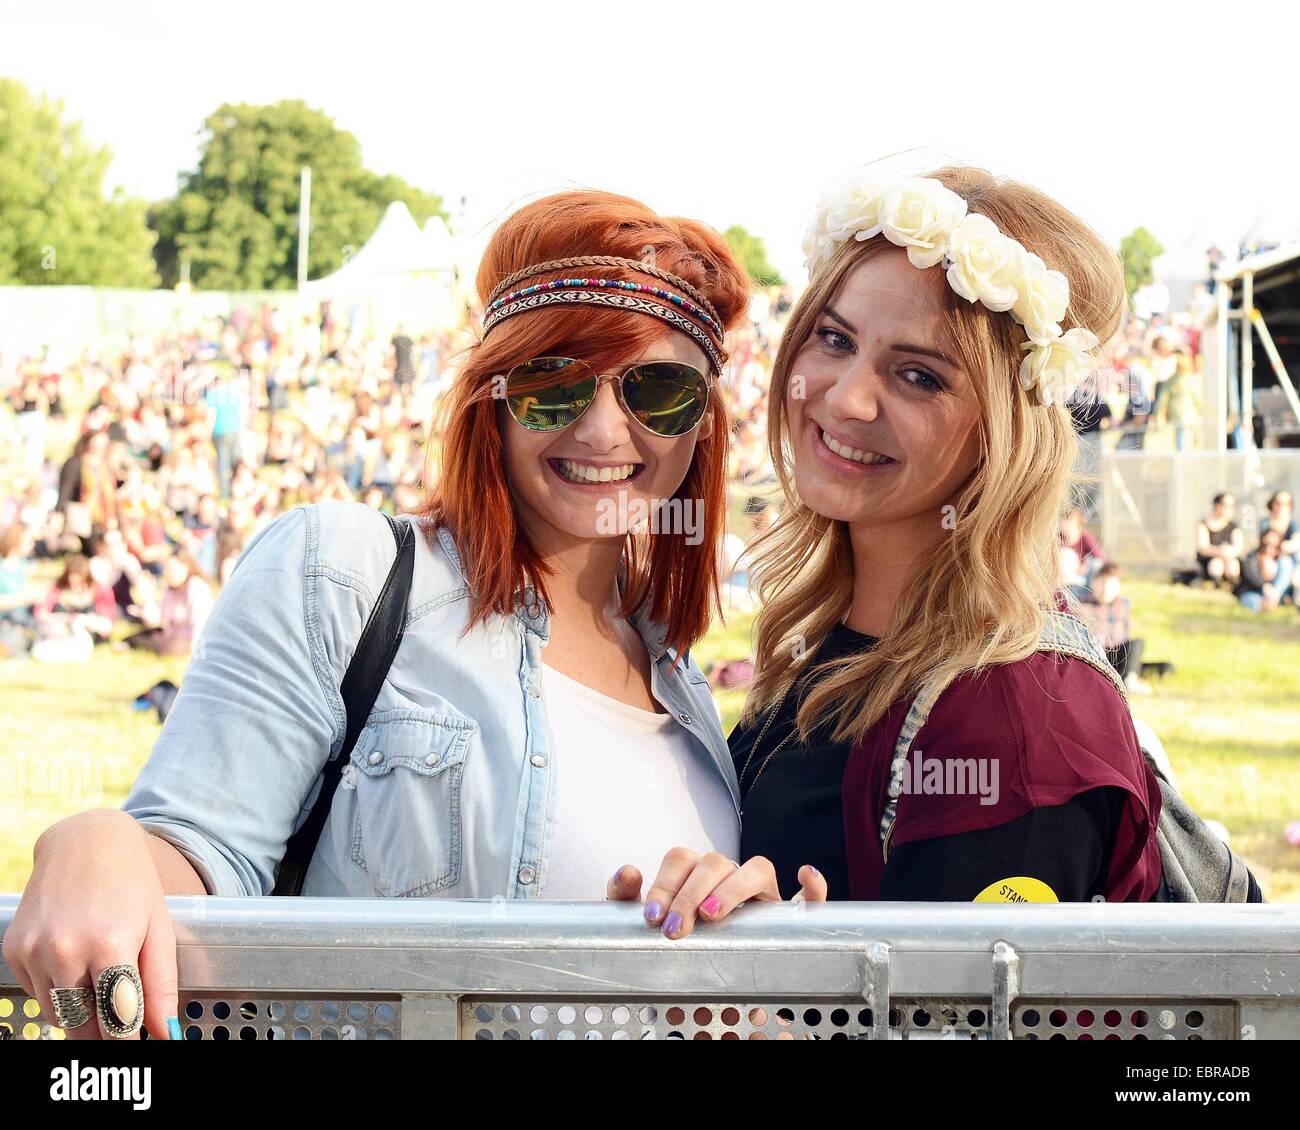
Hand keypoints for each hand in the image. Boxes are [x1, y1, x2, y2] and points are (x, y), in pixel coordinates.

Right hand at [3, 810, 179, 1039]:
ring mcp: (34, 950)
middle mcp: (65, 949)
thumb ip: (161, 984)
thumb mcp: (160, 928)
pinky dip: (58, 990)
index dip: (128, 1040)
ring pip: (59, 1015)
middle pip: (83, 1025)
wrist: (85, 844)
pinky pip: (39, 994)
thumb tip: (164, 1033)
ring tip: (100, 975)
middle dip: (104, 1030)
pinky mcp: (13, 950)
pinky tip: (74, 959)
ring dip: (81, 1010)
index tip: (136, 1044)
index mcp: (110, 943)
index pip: (116, 1021)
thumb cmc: (132, 887)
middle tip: (121, 1017)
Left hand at [606, 847, 826, 939]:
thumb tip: (627, 872)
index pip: (682, 859)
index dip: (666, 883)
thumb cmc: (676, 949)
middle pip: (714, 862)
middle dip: (690, 892)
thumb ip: (625, 900)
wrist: (702, 995)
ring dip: (732, 887)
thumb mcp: (646, 926)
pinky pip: (810, 898)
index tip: (653, 917)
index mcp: (694, 874)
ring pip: (757, 867)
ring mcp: (761, 895)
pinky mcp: (788, 919)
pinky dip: (813, 886)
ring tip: (711, 914)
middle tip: (675, 930)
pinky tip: (804, 876)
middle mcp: (728, 876)